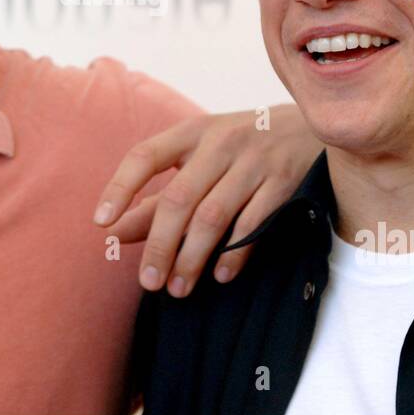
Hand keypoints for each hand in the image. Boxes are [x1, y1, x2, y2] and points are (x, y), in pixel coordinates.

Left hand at [93, 104, 321, 296]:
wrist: (311, 126)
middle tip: (147, 281)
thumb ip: (158, 196)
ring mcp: (254, 161)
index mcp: (191, 132)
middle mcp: (220, 142)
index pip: (145, 156)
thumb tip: (114, 232)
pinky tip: (220, 275)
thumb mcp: (198, 159)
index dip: (120, 188)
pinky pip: (252, 224)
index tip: (102, 223)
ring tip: (178, 288)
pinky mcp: (284, 182)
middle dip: (159, 245)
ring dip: (192, 258)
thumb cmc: (240, 148)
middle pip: (179, 198)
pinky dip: (234, 253)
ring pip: (213, 216)